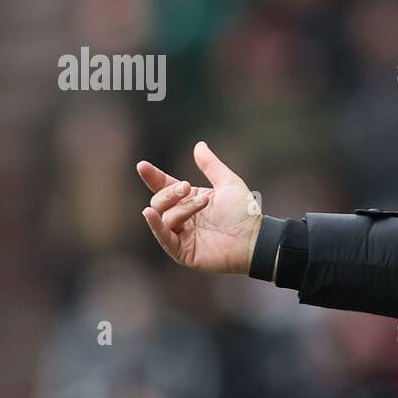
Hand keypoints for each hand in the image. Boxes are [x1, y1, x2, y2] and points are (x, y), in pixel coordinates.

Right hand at [136, 140, 261, 274]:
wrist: (255, 237)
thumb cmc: (244, 213)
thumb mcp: (228, 183)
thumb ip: (211, 165)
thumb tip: (199, 145)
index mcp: (190, 200)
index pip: (164, 187)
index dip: (153, 177)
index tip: (142, 166)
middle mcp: (183, 217)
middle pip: (159, 202)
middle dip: (170, 193)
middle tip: (186, 187)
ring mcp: (182, 235)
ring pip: (164, 217)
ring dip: (181, 208)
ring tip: (203, 204)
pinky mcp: (183, 252)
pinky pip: (164, 238)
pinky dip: (156, 226)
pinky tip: (150, 214)